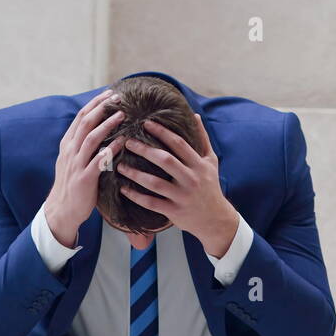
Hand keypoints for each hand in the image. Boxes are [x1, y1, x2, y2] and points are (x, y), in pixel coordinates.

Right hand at [44, 91, 125, 246]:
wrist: (62, 210)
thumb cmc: (72, 185)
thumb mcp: (71, 160)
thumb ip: (80, 145)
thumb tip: (95, 128)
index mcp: (67, 144)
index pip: (80, 117)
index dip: (95, 104)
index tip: (109, 94)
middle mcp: (70, 151)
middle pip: (85, 122)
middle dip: (101, 107)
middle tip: (117, 97)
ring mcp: (76, 164)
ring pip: (91, 138)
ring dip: (107, 124)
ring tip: (122, 115)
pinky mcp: (84, 179)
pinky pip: (98, 161)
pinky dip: (110, 149)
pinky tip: (121, 142)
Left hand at [116, 114, 238, 257]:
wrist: (215, 219)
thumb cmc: (210, 186)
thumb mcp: (211, 161)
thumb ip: (203, 139)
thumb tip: (195, 115)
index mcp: (199, 164)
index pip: (179, 144)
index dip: (161, 132)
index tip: (145, 123)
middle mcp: (191, 179)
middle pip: (165, 160)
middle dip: (144, 150)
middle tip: (127, 142)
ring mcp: (182, 196)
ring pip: (155, 183)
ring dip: (135, 174)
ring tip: (120, 166)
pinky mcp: (174, 211)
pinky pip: (151, 203)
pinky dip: (136, 196)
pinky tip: (124, 189)